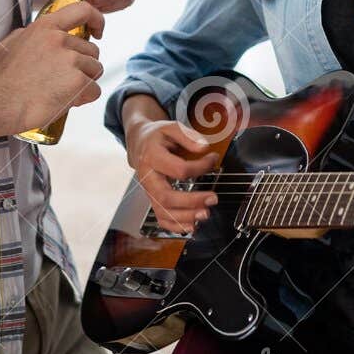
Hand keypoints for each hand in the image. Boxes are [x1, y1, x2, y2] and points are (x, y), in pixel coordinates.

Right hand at [0, 0, 104, 132]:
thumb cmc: (0, 79)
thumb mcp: (10, 44)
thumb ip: (30, 35)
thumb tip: (41, 35)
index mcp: (45, 27)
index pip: (82, 9)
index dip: (96, 20)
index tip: (97, 32)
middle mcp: (60, 39)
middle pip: (92, 50)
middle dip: (83, 66)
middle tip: (63, 80)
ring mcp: (70, 60)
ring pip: (95, 70)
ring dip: (84, 82)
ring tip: (61, 91)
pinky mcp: (77, 81)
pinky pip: (94, 90)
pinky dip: (85, 98)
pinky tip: (66, 102)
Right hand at [125, 117, 218, 232]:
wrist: (140, 143)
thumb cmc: (157, 136)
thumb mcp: (171, 127)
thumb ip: (188, 136)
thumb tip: (204, 148)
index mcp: (152, 157)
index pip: (178, 169)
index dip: (200, 167)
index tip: (213, 160)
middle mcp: (148, 177)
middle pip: (166, 197)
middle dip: (191, 201)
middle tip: (212, 198)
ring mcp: (149, 191)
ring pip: (163, 211)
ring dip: (186, 217)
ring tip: (205, 214)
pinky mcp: (153, 198)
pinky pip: (160, 218)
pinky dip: (175, 226)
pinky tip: (191, 226)